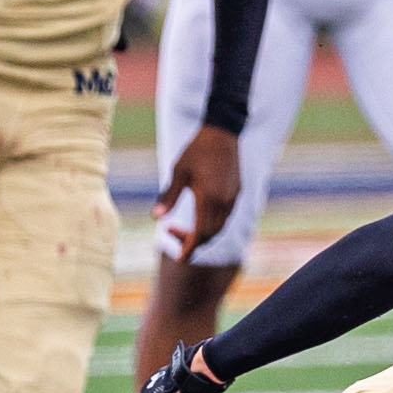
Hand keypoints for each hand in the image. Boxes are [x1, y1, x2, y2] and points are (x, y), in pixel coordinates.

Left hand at [156, 125, 239, 261]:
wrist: (222, 133)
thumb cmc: (196, 151)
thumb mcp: (178, 172)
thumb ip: (168, 196)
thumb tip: (156, 219)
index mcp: (209, 198)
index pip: (200, 233)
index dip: (190, 248)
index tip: (180, 258)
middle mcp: (224, 201)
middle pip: (210, 234)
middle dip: (193, 242)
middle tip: (171, 234)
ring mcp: (232, 198)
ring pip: (219, 226)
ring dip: (202, 233)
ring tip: (183, 227)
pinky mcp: (236, 193)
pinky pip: (225, 216)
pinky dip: (211, 223)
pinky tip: (199, 215)